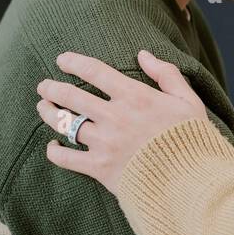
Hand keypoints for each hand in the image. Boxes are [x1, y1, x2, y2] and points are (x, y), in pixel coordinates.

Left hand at [35, 50, 207, 193]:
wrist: (188, 180)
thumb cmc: (191, 138)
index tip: (62, 60)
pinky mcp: (99, 168)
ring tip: (42, 107)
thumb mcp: (187, 100)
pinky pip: (66, 158)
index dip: (74, 62)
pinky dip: (54, 151)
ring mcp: (104, 143)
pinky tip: (52, 146)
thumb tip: (144, 54)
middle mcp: (114, 117)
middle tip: (44, 86)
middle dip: (52, 88)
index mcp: (135, 97)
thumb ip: (166, 74)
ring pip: (65, 123)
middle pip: (71, 96)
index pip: (95, 72)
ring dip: (49, 113)